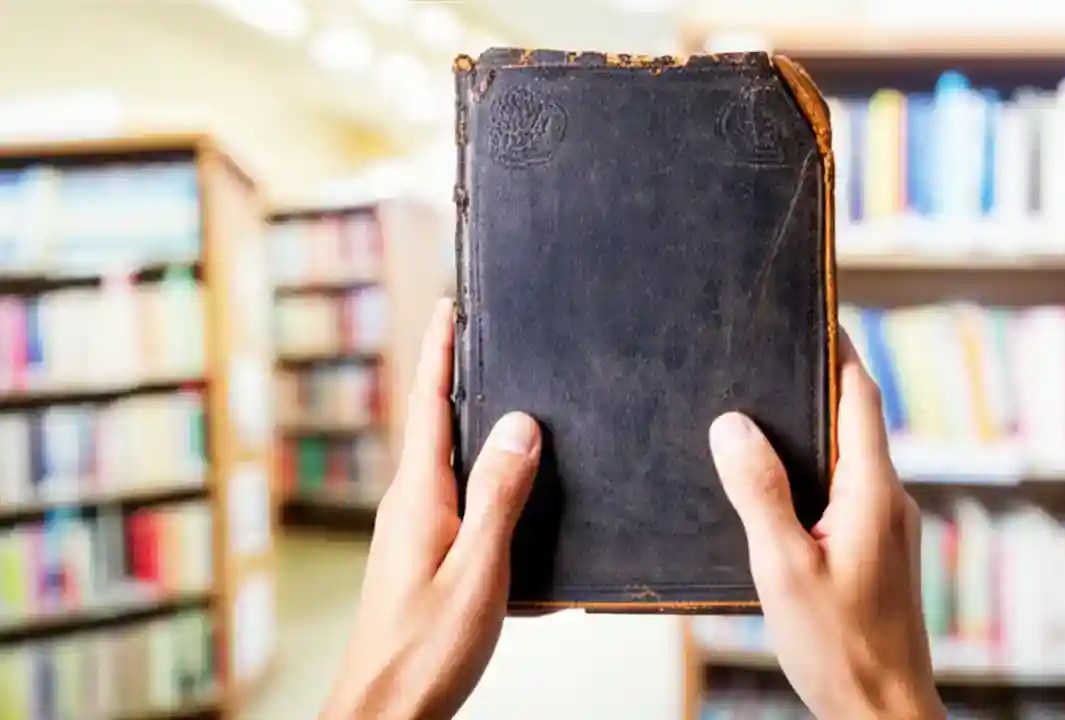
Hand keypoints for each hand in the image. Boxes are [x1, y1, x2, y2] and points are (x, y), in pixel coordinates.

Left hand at [322, 300, 540, 719]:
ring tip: (512, 403)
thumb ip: (500, 495)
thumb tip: (520, 423)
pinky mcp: (424, 556)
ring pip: (450, 462)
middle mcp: (410, 504)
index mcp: (419, 496)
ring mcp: (413, 531)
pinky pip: (458, 498)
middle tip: (488, 336)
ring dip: (476, 428)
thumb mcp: (478, 569)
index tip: (452, 304)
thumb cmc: (425, 651)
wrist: (385, 710)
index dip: (441, 350)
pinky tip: (515, 495)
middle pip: (438, 424)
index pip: (431, 404)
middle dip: (462, 377)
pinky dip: (486, 480)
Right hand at [708, 332, 944, 719]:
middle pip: (856, 419)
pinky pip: (847, 490)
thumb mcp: (783, 566)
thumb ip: (759, 492)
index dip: (838, 348)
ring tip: (762, 414)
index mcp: (871, 491)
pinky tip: (778, 487)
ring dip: (814, 430)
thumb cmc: (839, 647)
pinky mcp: (878, 550)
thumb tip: (733, 425)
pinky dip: (816, 471)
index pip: (859, 396)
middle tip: (769, 354)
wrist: (884, 711)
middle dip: (817, 383)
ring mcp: (887, 526)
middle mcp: (888, 499)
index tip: (813, 310)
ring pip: (850, 457)